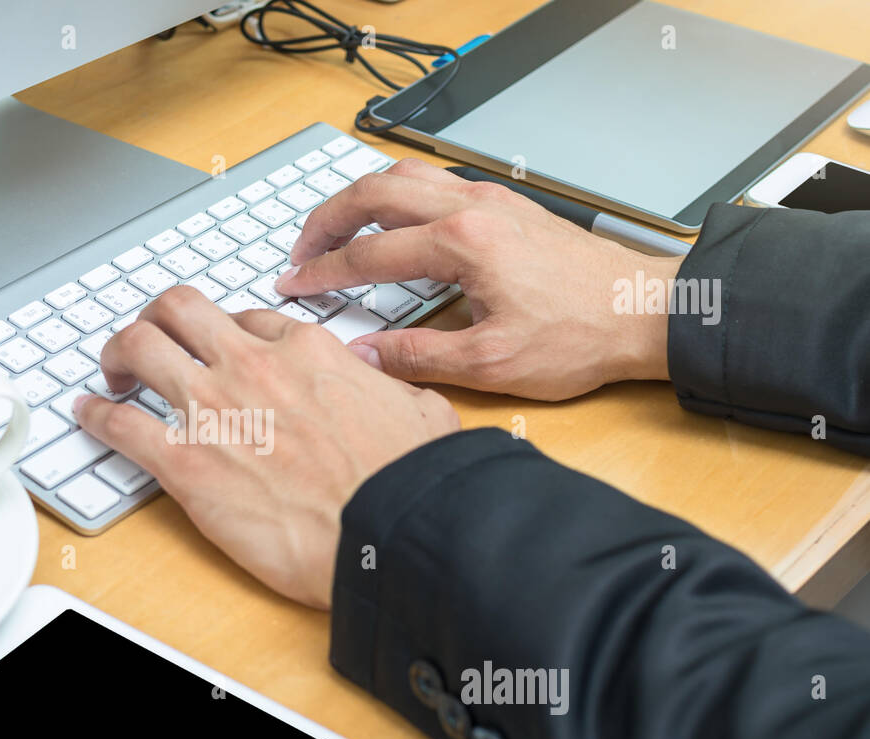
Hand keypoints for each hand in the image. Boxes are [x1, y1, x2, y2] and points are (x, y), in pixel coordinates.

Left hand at [74, 286, 460, 607]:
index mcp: (307, 351)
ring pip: (139, 345)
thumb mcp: (420, 411)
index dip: (224, 331)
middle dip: (155, 319)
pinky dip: (96, 416)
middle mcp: (252, 366)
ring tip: (112, 371)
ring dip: (117, 353)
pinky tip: (88, 416)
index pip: (247, 318)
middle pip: (179, 310)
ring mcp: (213, 409)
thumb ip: (395, 388)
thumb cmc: (408, 482)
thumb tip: (397, 387)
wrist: (389, 533)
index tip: (217, 348)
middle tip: (148, 340)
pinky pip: (119, 423)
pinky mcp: (185, 462)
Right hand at [274, 159, 680, 400]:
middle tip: (298, 253)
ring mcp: (491, 199)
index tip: (292, 286)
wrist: (645, 311)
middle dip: (325, 220)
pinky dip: (394, 196)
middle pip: (374, 192)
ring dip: (358, 199)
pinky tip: (390, 224)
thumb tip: (363, 356)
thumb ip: (418, 357)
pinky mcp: (506, 205)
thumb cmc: (581, 334)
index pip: (368, 253)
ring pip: (403, 176)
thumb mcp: (491, 363)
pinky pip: (432, 182)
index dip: (321, 273)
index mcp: (463, 243)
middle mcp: (473, 208)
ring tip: (333, 232)